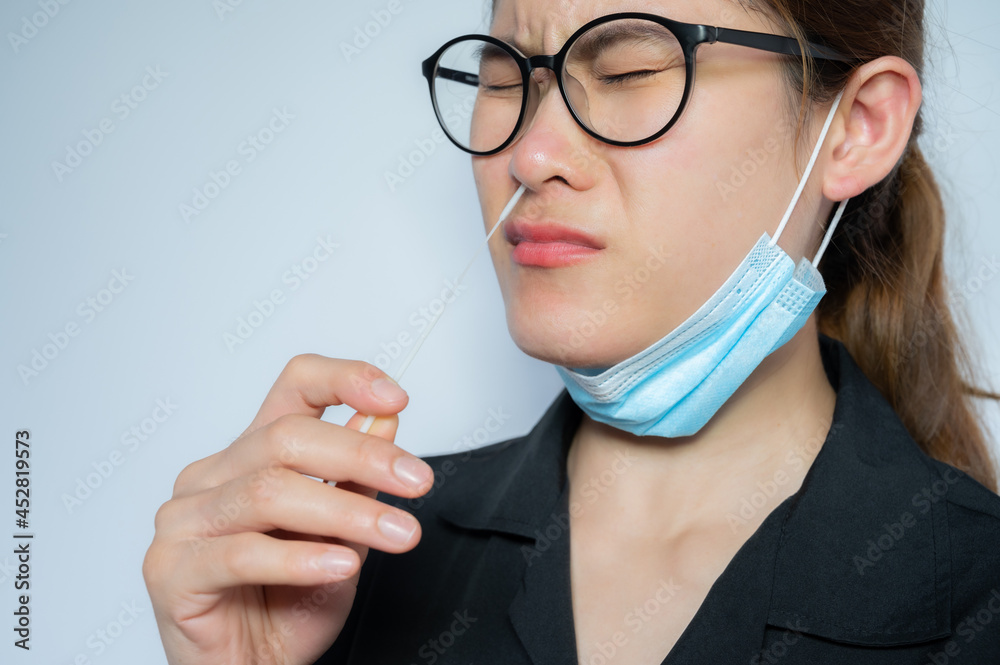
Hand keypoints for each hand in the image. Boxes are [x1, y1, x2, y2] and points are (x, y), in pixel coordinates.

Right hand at [143, 355, 433, 664]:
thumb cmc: (290, 606)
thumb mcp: (343, 535)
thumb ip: (356, 478)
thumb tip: (385, 418)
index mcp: (252, 454)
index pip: (293, 387)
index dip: (345, 379)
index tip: (395, 397)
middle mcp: (212, 476)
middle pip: (286, 437)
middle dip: (363, 456)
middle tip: (417, 481)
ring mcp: (183, 520)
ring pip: (269, 492)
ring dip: (346, 513)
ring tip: (396, 535)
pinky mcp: (170, 570)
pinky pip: (240, 553)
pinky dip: (299, 558)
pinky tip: (339, 564)